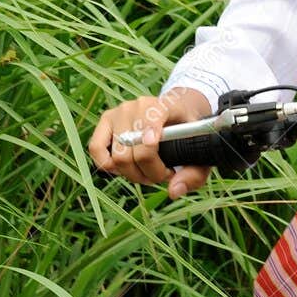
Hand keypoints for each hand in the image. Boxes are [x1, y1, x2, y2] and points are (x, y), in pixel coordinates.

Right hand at [88, 87, 214, 198]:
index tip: (167, 169)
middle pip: (132, 152)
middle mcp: (138, 105)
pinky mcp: (106, 120)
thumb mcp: (200, 148)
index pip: (150, 126)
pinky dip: (109, 165)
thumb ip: (194, 173)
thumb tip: (173, 191)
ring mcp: (119, 111)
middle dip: (147, 174)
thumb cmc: (189, 131)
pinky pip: (96, 148)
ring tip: (147, 173)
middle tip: (162, 176)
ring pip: (116, 156)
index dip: (151, 150)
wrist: (178, 109)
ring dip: (131, 174)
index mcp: (164, 105)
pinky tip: (126, 168)